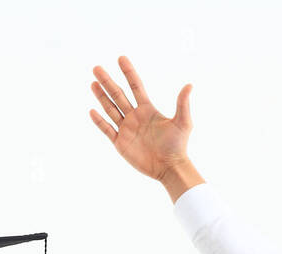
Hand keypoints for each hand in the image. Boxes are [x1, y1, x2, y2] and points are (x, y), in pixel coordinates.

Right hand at [89, 55, 192, 182]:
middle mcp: (135, 116)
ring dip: (101, 97)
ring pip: (110, 109)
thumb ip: (182, 104)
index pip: (136, 86)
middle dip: (107, 81)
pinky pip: (107, 130)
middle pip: (118, 95)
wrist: (169, 167)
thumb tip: (189, 85)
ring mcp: (126, 129)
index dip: (128, 72)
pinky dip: (99, 121)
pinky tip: (92, 111)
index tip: (121, 58)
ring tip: (92, 83)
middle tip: (96, 68)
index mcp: (148, 109)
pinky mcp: (121, 143)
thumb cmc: (178, 145)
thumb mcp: (183, 122)